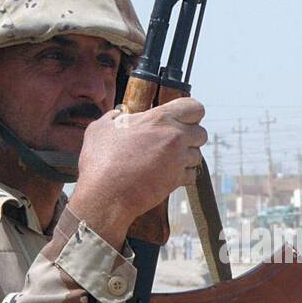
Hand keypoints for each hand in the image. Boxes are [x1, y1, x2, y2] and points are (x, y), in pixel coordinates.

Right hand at [68, 97, 206, 247]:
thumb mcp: (100, 128)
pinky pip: (192, 175)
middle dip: (191, 136)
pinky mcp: (178, 181)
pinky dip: (183, 175)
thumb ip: (113, 117)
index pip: (194, 107)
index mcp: (159, 119)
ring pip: (197, 155)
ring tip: (166, 160)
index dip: (191, 112)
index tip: (182, 118)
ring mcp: (178, 160)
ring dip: (186, 157)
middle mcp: (174, 137)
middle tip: (173, 141)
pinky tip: (166, 174)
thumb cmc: (100, 161)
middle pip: (201, 133)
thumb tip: (118, 114)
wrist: (105, 195)